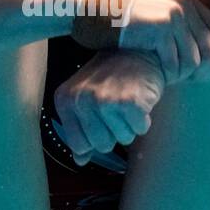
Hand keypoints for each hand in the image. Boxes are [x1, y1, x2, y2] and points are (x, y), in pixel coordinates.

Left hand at [53, 49, 164, 164]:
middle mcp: (82, 99)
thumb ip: (80, 129)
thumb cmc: (111, 76)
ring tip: (128, 100)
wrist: (137, 49)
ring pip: (123, 138)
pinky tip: (140, 100)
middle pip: (102, 145)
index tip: (103, 118)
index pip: (80, 145)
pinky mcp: (130, 101)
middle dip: (115, 132)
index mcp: (65, 100)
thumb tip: (80, 160)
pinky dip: (144, 120)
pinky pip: (140, 129)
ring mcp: (105, 100)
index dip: (96, 138)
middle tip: (118, 107)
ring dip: (130, 125)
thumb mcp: (87, 99)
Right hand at [115, 0, 209, 85]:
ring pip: (195, 59)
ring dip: (183, 73)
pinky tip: (159, 74)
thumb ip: (179, 22)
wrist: (92, 7)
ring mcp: (173, 15)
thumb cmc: (121, 16)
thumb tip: (204, 49)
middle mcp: (184, 4)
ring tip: (170, 75)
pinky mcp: (160, 29)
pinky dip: (169, 73)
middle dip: (201, 70)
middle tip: (186, 78)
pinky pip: (175, 63)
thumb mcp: (155, 10)